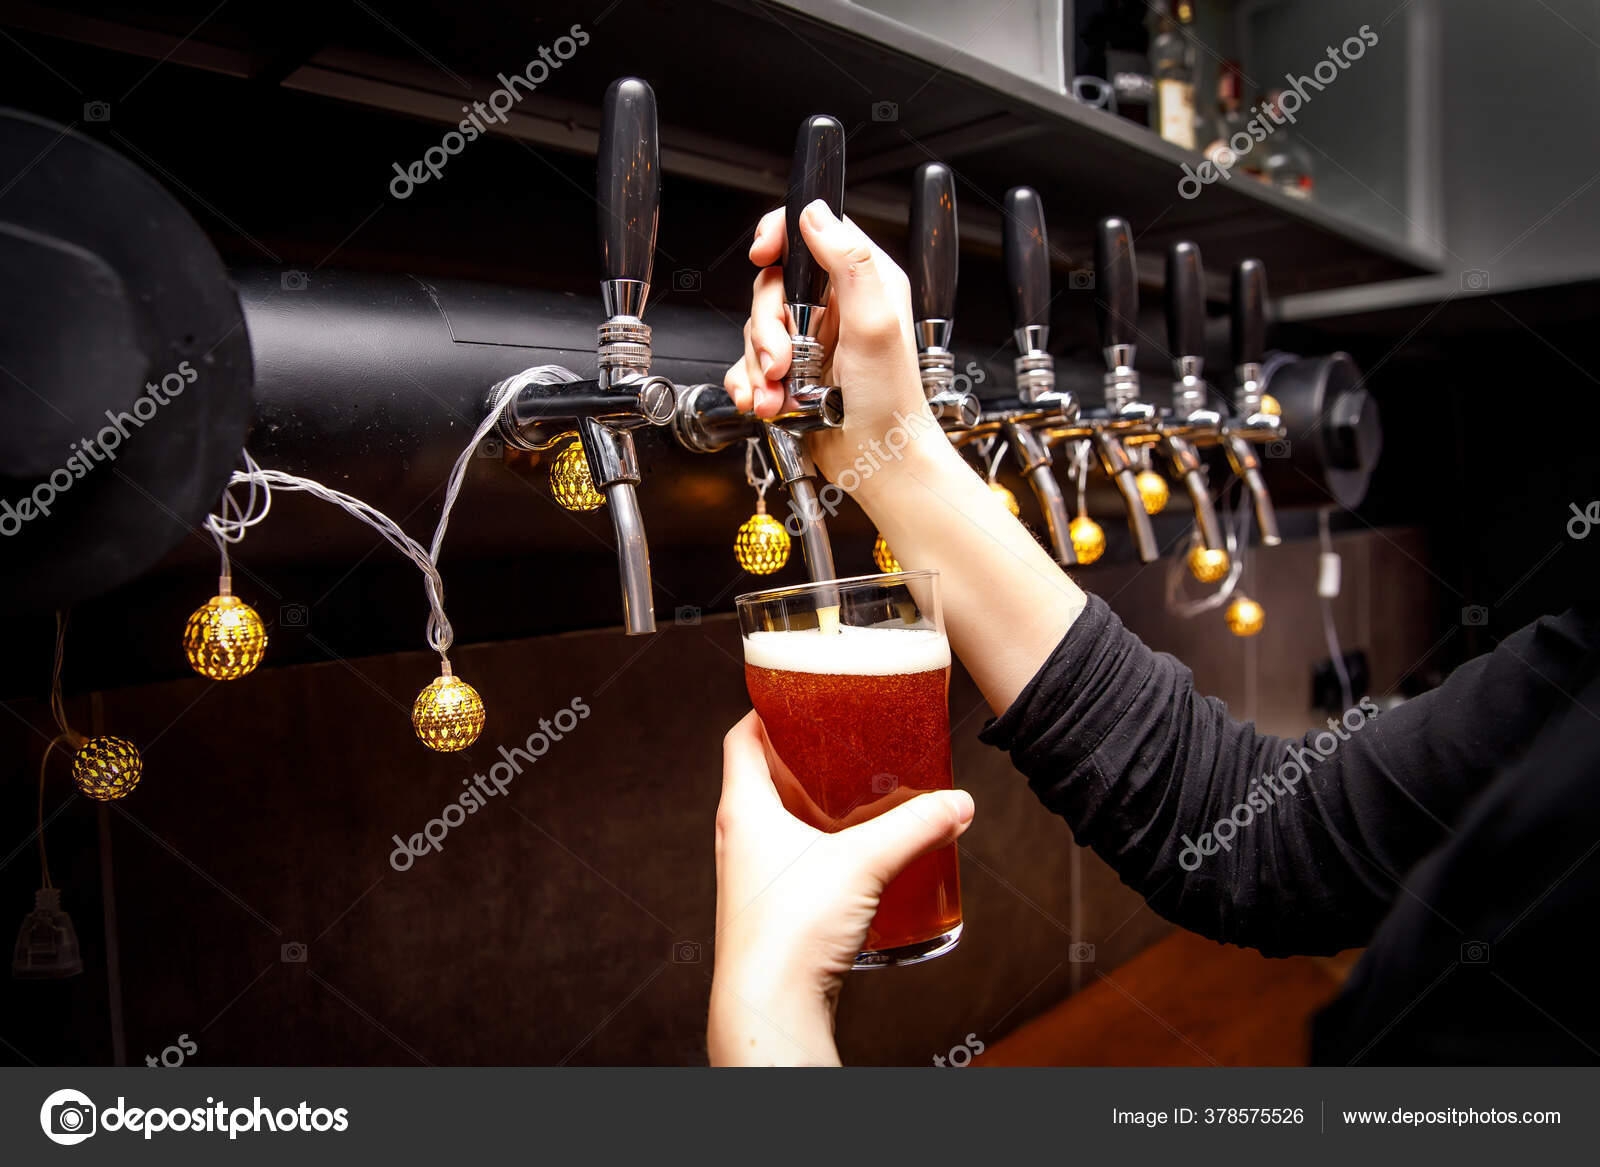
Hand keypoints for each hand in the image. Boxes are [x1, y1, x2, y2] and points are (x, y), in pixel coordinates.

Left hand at [708, 711, 973, 1065]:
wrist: (770, 1007)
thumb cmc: (789, 932)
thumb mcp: (864, 863)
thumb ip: (916, 826)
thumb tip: (956, 803)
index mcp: (742, 809)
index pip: (741, 737)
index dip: (768, 710)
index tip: (801, 696)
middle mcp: (737, 839)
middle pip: (762, 777)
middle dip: (803, 757)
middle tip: (845, 742)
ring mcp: (749, 877)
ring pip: (778, 823)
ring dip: (812, 806)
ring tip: (858, 796)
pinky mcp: (769, 911)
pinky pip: (791, 863)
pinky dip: (819, 849)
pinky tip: (857, 858)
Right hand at [722, 201, 948, 495]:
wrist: (877, 460)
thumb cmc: (890, 403)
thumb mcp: (875, 324)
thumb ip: (849, 263)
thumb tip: (816, 215)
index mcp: (862, 280)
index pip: (810, 231)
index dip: (778, 237)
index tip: (761, 255)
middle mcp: (834, 305)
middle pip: (771, 286)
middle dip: (767, 326)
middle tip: (783, 359)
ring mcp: (810, 339)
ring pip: (756, 329)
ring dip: (759, 365)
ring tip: (779, 393)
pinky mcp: (791, 371)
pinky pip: (749, 364)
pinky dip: (750, 384)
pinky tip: (764, 401)